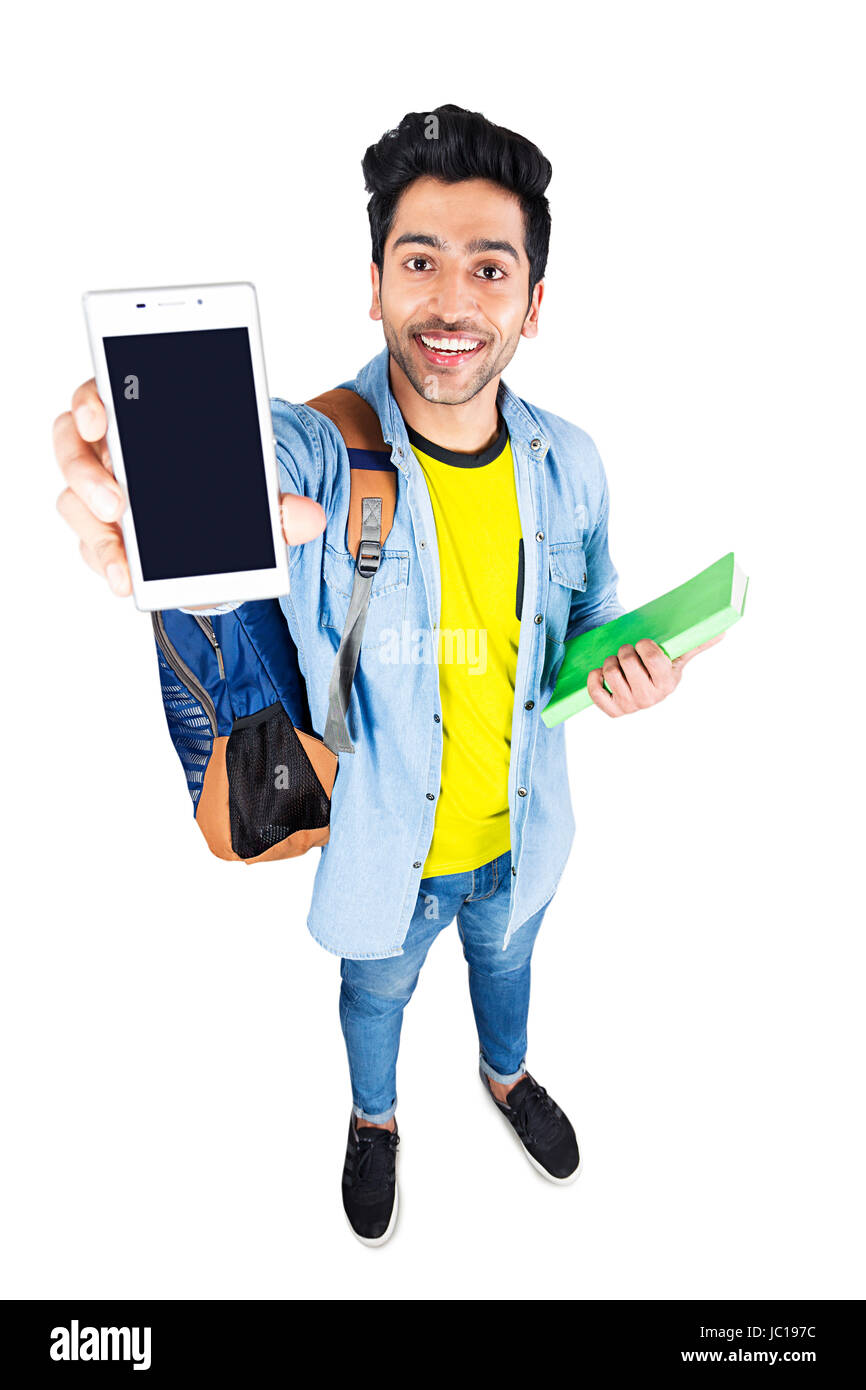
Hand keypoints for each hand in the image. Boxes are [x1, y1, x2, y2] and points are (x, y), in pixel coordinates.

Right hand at [53, 378, 326, 600]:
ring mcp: (97, 494)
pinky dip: (107, 562)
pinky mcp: (101, 533)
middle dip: (89, 476)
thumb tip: (309, 518)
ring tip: (124, 566)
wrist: (219, 529)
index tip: (100, 417)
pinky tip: (126, 580)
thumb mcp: (253, 491)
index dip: (92, 402)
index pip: (99, 395)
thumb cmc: (222, 488)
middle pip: (72, 449)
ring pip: (74, 504)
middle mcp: (106, 450)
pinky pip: (91, 545)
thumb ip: (279, 505)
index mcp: (137, 418)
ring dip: (98, 535)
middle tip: (118, 504)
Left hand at [586, 634, 724, 717]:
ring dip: (610, 661)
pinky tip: (600, 672)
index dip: (644, 645)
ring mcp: (630, 706)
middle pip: (628, 663)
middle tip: (628, 651)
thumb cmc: (656, 665)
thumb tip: (721, 632)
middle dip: (625, 650)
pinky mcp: (613, 711)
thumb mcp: (675, 655)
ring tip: (616, 662)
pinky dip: (594, 679)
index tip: (642, 642)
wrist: (637, 682)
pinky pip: (596, 693)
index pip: (653, 657)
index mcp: (668, 683)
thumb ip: (695, 643)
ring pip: (611, 673)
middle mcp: (650, 698)